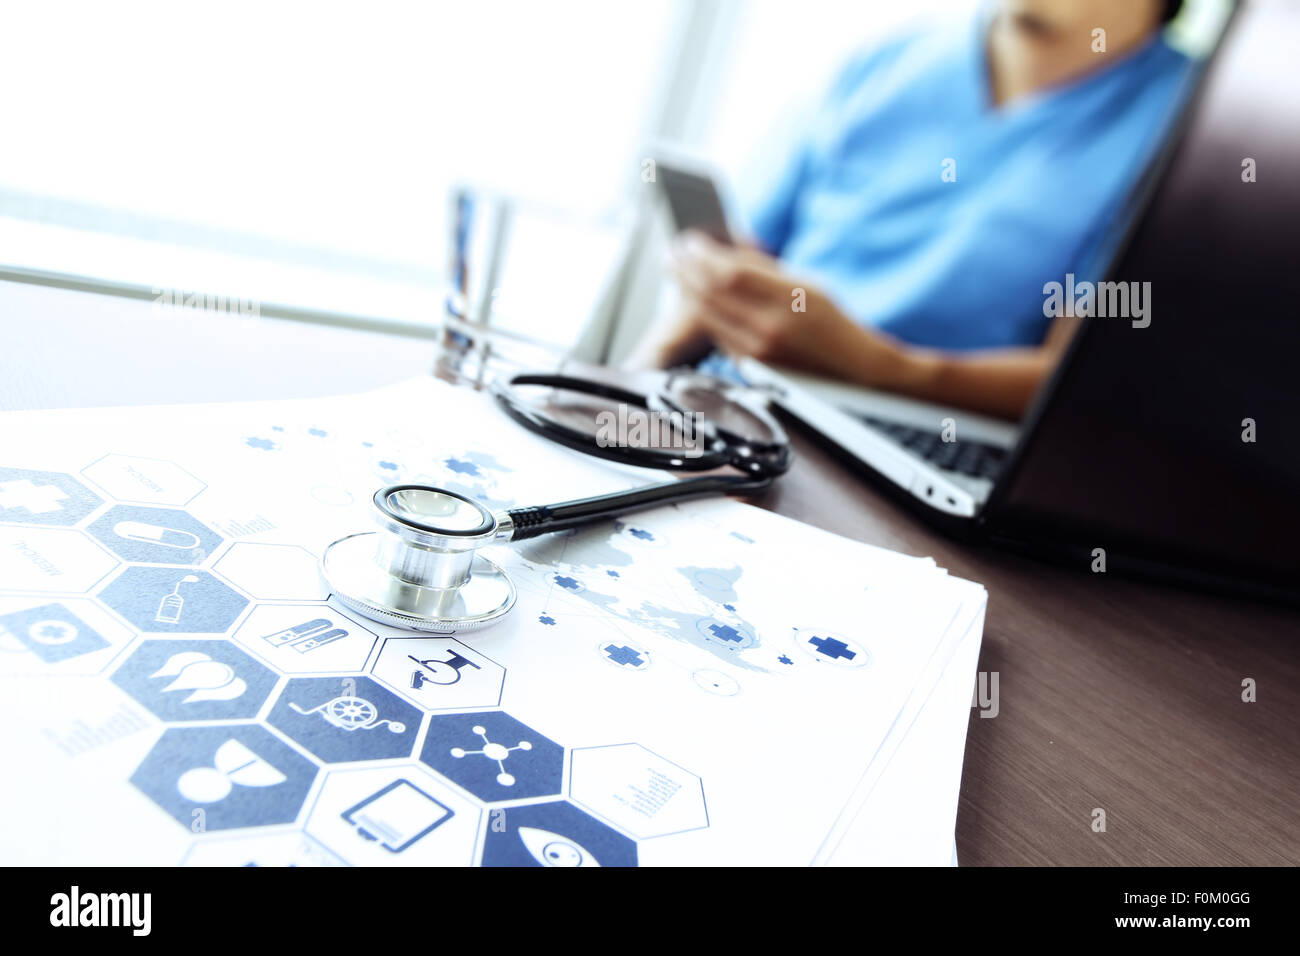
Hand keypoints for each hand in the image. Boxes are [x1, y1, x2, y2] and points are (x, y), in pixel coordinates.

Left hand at [669, 232, 907, 385]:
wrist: (851, 370)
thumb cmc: (830, 321)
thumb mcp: (806, 284)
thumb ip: (764, 268)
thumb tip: (724, 246)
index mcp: (789, 300)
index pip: (730, 274)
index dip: (703, 256)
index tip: (690, 240)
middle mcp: (771, 328)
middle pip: (710, 295)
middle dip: (685, 270)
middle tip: (672, 252)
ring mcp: (758, 352)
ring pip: (706, 316)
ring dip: (686, 291)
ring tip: (675, 270)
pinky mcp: (750, 368)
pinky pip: (716, 335)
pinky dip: (700, 312)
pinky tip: (693, 297)